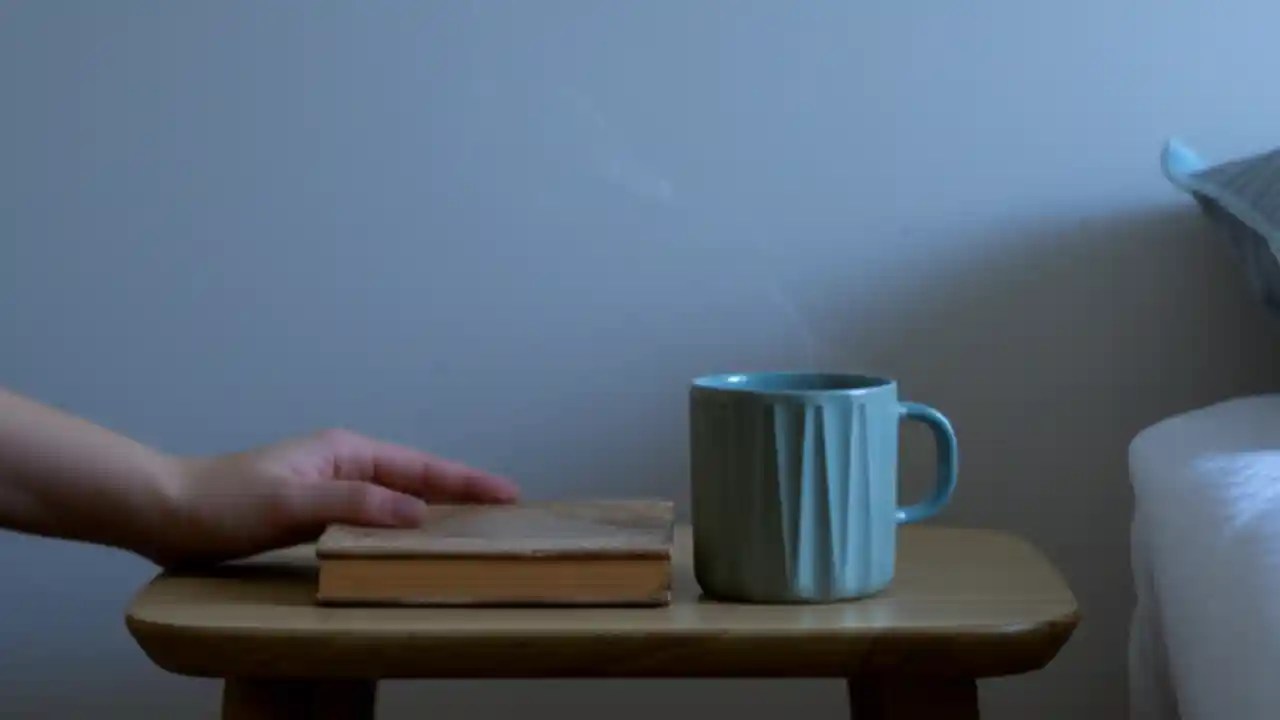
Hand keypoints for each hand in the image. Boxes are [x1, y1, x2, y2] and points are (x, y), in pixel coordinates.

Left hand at [152, 428, 518, 567]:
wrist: (167, 510)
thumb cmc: (224, 500)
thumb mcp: (293, 502)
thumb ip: (355, 505)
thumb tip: (416, 513)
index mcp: (345, 450)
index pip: (419, 466)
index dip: (464, 480)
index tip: (506, 491)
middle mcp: (343, 464)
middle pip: (414, 479)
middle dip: (458, 492)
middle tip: (503, 509)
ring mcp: (329, 488)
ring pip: (395, 500)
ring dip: (431, 511)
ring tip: (469, 527)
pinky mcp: (314, 513)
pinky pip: (371, 519)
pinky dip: (397, 529)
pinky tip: (407, 545)